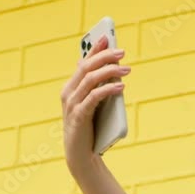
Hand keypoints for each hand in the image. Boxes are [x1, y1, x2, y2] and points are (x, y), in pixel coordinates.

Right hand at [60, 34, 130, 171]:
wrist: (81, 155)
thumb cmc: (90, 129)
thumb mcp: (94, 106)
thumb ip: (98, 90)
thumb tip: (115, 73)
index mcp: (70, 88)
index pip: (83, 63)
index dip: (94, 49)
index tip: (107, 38)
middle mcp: (68, 93)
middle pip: (86, 67)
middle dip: (105, 57)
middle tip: (122, 52)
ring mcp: (72, 104)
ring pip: (90, 79)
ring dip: (110, 71)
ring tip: (126, 69)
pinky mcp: (79, 116)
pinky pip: (94, 97)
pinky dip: (108, 89)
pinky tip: (121, 87)